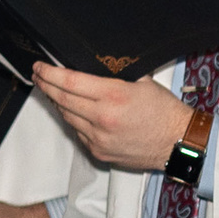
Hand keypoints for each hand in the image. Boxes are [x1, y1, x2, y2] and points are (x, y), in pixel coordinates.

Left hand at [33, 64, 196, 170]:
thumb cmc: (166, 112)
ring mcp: (99, 138)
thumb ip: (118, 75)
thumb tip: (96, 66)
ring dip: (59, 103)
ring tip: (56, 93)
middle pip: (62, 99)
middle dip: (46, 85)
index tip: (39, 67)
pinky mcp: (99, 151)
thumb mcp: (145, 83)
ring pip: (67, 117)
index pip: (70, 82)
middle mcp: (103, 118)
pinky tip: (79, 114)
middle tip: (38, 76)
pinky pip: (79, 133)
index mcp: (114, 96)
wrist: (180, 144)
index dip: (50, 73)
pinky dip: (75, 121)